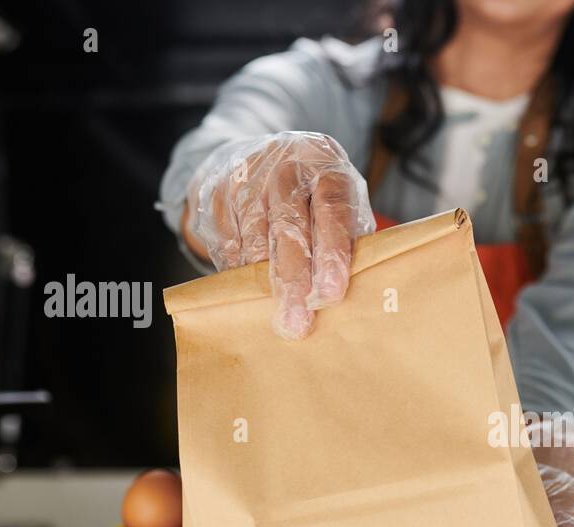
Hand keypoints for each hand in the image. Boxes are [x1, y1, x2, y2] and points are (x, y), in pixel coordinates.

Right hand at [183, 131, 374, 339]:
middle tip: (298, 323)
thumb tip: (357, 292)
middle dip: (294, 280)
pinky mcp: (216, 192)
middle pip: (289, 226)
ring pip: (254, 236)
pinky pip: (227, 241)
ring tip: (279, 318)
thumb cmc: (315, 196)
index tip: (331, 294)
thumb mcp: (342, 203)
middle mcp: (285, 164)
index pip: (332, 208)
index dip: (332, 253)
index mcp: (326, 164)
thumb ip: (350, 238)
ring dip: (264, 282)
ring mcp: (246, 175)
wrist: (261, 157)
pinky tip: (252, 293)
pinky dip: (240, 271)